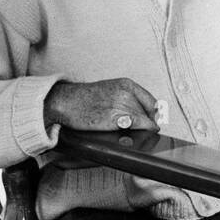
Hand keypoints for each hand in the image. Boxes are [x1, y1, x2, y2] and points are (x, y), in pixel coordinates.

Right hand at [43, 78, 160, 131]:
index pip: (152, 102)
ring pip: (145, 120)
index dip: (153, 115)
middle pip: (149, 112)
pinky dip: (142, 131)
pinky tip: (137, 135)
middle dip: (148, 123)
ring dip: (143, 129)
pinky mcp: (115, 117)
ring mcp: (122, 104)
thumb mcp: (110, 90)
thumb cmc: (84, 98)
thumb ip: (127, 98)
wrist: (66, 102)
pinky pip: (139, 125)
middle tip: (143, 131)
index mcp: (126, 84)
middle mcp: (126, 92)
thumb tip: (142, 113)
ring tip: (136, 133)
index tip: (152, 122)